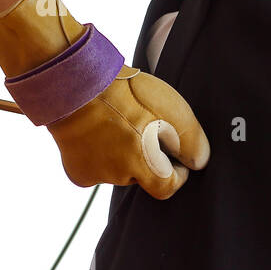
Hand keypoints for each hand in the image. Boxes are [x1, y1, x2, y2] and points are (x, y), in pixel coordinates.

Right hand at [0, 0, 208, 198]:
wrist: (72, 81)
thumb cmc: (122, 90)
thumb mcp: (168, 107)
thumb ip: (189, 139)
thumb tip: (199, 162)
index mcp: (141, 163)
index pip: (167, 188)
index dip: (175, 174)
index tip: (175, 159)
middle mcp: (117, 176)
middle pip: (141, 177)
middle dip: (145, 159)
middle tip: (140, 128)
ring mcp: (94, 175)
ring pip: (117, 172)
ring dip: (121, 155)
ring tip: (115, 125)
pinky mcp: (76, 172)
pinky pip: (97, 169)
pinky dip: (100, 156)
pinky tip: (97, 134)